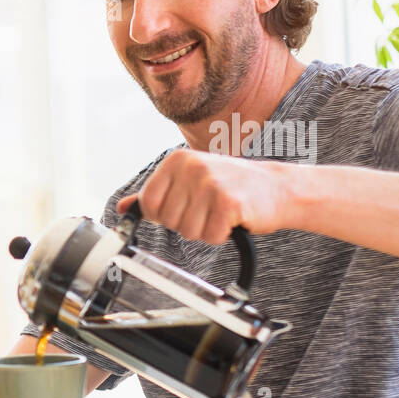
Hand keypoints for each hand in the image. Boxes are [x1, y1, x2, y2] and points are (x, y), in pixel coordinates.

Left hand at [118, 148, 291, 244]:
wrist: (276, 188)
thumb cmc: (230, 187)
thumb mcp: (188, 182)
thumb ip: (156, 194)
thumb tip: (122, 207)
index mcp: (176, 160)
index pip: (148, 203)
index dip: (165, 215)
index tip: (185, 207)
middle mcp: (192, 167)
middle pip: (168, 221)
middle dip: (188, 223)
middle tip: (209, 208)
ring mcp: (210, 183)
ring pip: (189, 232)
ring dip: (206, 230)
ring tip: (221, 213)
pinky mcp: (229, 203)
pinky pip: (211, 237)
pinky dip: (222, 235)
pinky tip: (233, 218)